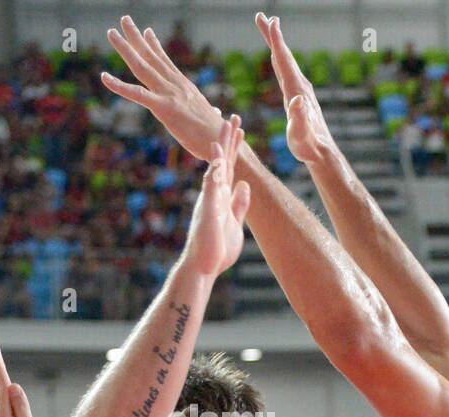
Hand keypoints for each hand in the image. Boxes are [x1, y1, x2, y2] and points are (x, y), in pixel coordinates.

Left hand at [102, 16, 227, 160]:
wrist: (223, 140)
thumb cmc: (218, 134)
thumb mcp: (210, 117)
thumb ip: (207, 112)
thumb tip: (215, 113)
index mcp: (184, 87)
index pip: (166, 62)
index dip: (154, 45)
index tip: (146, 31)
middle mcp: (175, 85)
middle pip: (151, 57)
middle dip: (136, 38)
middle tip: (124, 20)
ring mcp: (169, 94)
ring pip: (141, 67)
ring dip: (125, 48)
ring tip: (111, 33)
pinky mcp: (163, 108)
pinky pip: (137, 95)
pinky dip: (119, 86)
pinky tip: (104, 77)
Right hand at [182, 115, 250, 277]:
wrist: (204, 269)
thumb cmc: (218, 250)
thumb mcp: (234, 222)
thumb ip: (239, 203)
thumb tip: (244, 185)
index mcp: (221, 196)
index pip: (228, 167)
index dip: (234, 148)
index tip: (239, 129)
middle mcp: (214, 194)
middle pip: (222, 161)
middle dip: (228, 138)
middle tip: (233, 116)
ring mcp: (210, 200)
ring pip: (215, 167)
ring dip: (221, 146)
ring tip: (225, 125)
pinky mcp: (208, 209)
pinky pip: (211, 185)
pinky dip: (214, 169)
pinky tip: (217, 154)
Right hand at [256, 13, 336, 165]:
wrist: (320, 152)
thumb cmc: (307, 145)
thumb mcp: (300, 133)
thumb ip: (299, 117)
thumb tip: (297, 100)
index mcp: (296, 89)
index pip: (283, 60)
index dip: (276, 40)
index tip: (270, 21)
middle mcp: (299, 85)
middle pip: (283, 55)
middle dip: (272, 35)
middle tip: (262, 16)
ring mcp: (300, 90)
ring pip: (285, 62)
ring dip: (276, 45)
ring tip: (269, 30)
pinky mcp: (299, 96)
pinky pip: (286, 72)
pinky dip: (280, 60)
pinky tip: (277, 59)